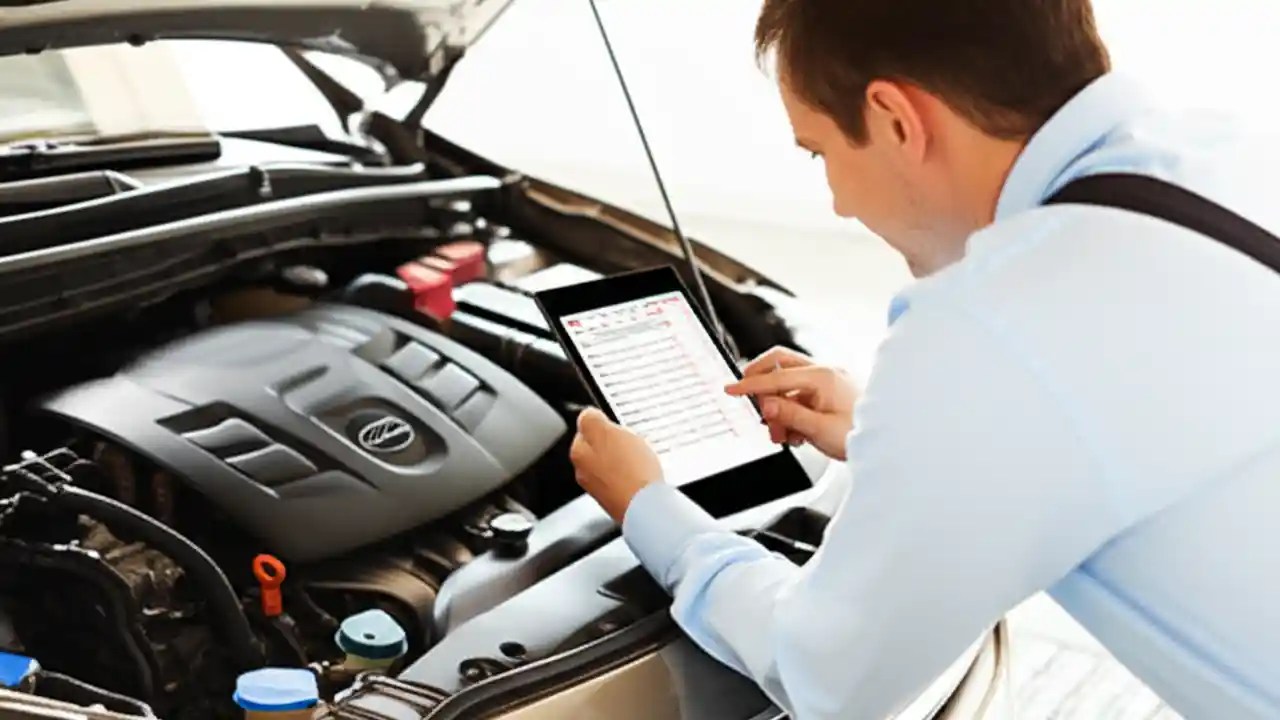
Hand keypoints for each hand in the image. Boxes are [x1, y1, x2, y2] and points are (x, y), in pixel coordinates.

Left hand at [569, 407, 663, 523]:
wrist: (646, 507)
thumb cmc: (630, 471)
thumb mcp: (607, 431)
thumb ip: (591, 419)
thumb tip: (586, 415)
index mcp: (578, 453)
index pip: (586, 428)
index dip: (605, 423)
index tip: (617, 425)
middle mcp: (584, 473)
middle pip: (599, 447)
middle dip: (614, 442)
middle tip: (631, 442)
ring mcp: (600, 488)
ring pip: (611, 463)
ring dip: (624, 459)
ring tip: (639, 460)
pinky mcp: (617, 500)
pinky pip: (623, 479)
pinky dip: (632, 475)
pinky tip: (642, 475)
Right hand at [724, 346, 857, 460]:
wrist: (893, 441)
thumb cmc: (862, 433)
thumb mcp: (820, 429)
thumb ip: (789, 415)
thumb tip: (766, 405)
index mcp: (822, 377)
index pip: (775, 377)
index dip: (750, 385)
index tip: (732, 389)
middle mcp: (825, 373)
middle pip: (780, 365)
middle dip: (761, 381)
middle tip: (749, 398)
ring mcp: (829, 382)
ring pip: (789, 384)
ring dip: (778, 407)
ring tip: (781, 433)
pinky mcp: (832, 393)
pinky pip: (802, 396)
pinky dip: (792, 412)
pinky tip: (795, 433)